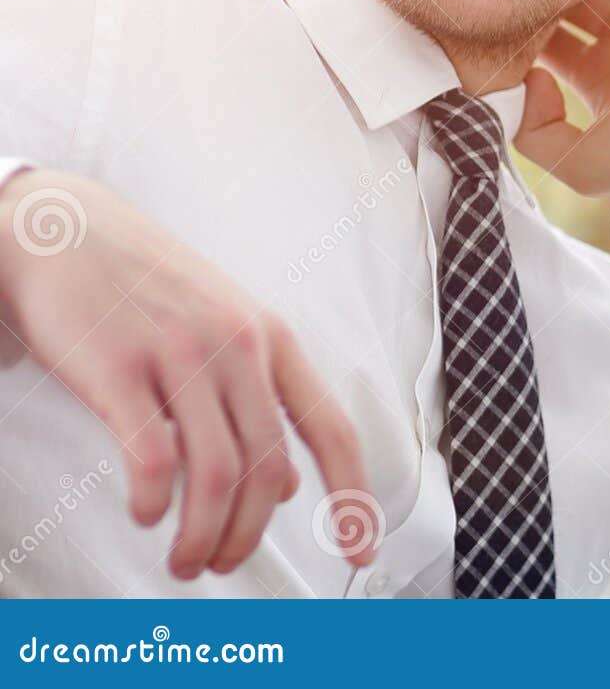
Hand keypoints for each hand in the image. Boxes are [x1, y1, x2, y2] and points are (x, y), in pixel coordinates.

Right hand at [0, 167, 375, 579]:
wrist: (63, 229)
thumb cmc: (145, 287)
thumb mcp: (224, 327)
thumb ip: (259, 399)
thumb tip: (286, 485)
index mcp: (271, 339)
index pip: (332, 428)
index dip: (352, 495)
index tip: (360, 551)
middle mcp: (238, 346)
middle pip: (268, 471)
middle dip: (248, 534)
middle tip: (221, 565)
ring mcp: (180, 354)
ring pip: (217, 475)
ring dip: (203, 535)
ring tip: (186, 560)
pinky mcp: (117, 367)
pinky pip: (153, 457)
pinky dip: (154, 503)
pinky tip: (145, 515)